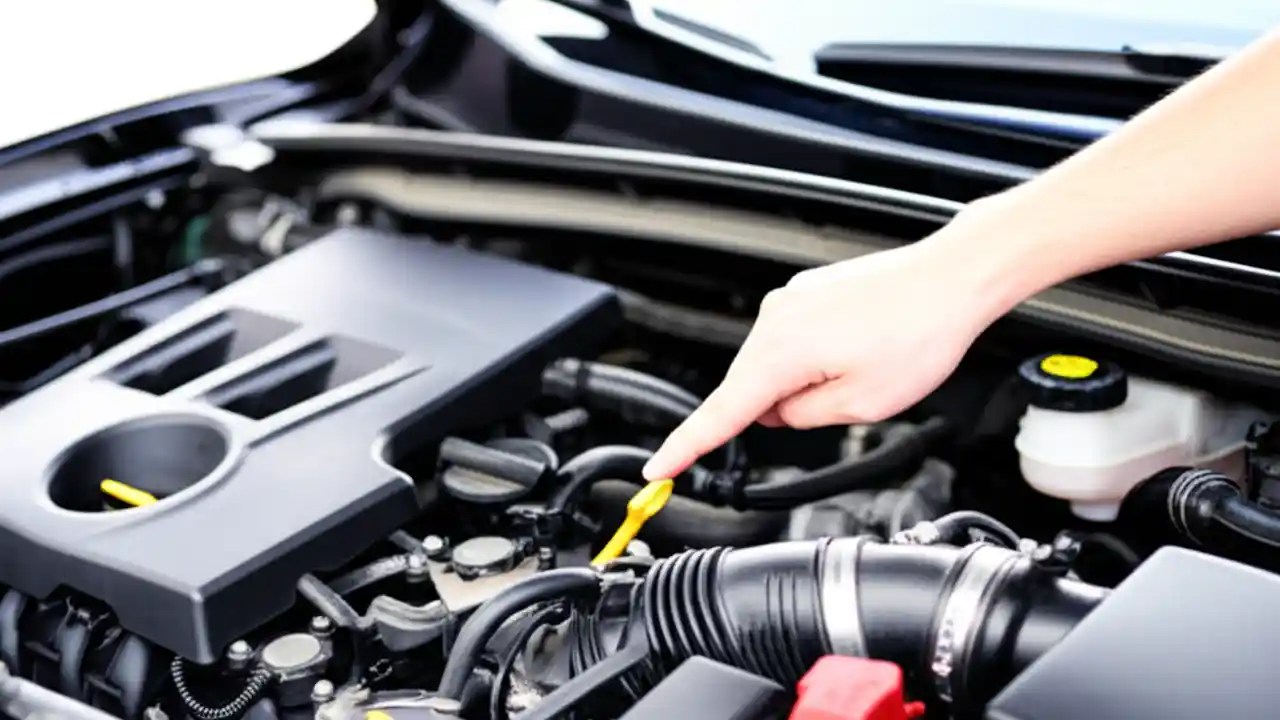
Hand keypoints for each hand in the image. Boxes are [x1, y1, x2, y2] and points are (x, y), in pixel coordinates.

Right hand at [642, 226, 1010, 480]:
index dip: (686, 446)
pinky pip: (794, 339)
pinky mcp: (807, 292)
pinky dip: (814, 356)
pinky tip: (858, 350)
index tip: (658, 468)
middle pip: (751, 388)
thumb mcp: (862, 404)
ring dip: (805, 380)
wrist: (952, 278)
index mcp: (781, 352)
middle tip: (844, 401)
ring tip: (863, 367)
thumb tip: (780, 413)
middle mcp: (775, 319)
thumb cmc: (919, 333)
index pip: (720, 413)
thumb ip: (804, 417)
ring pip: (775, 364)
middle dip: (783, 408)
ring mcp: (790, 300)